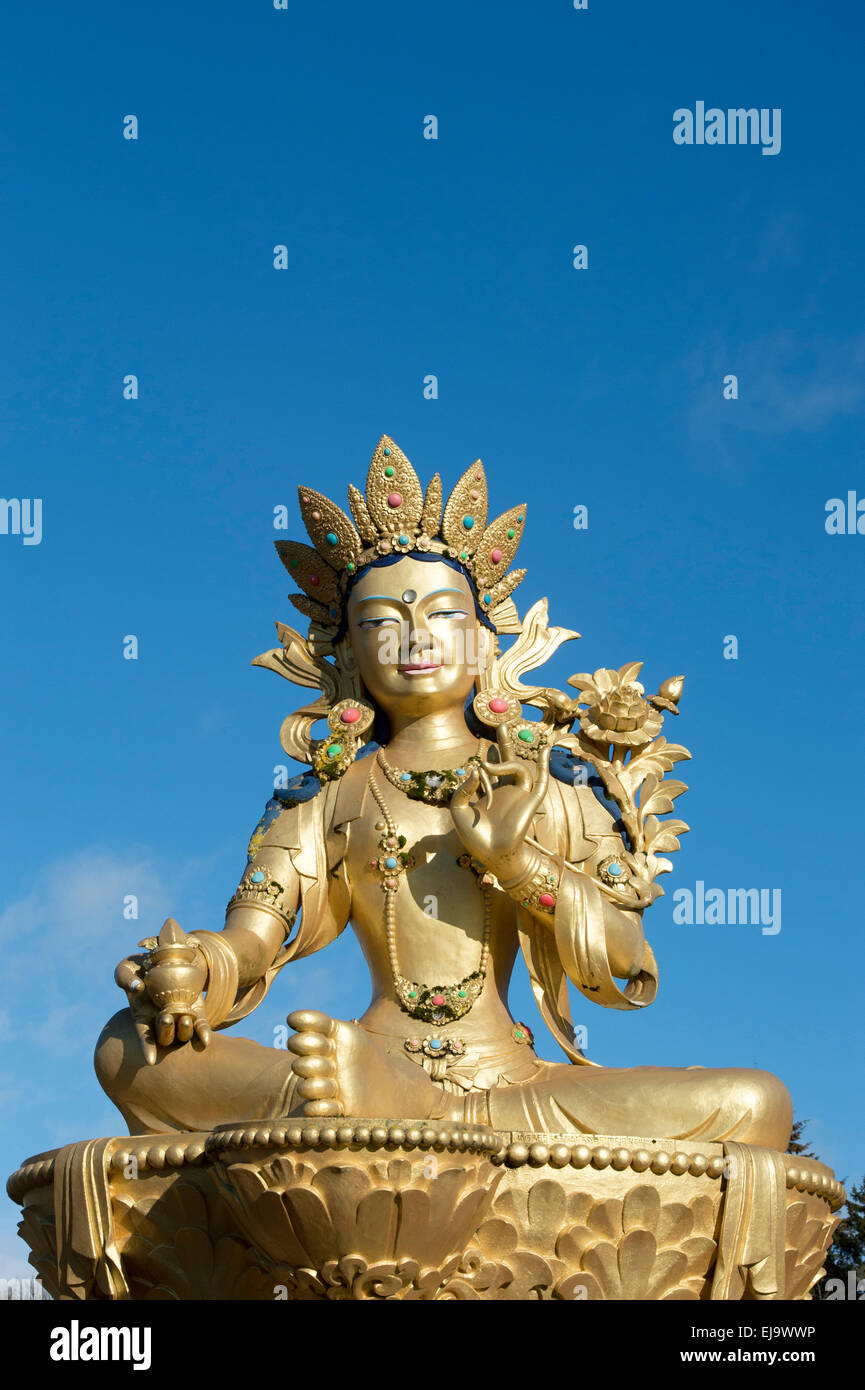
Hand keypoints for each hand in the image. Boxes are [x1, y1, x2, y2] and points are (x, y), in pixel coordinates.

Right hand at [114, 918, 210, 1064]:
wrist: (165, 956)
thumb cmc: (139, 965)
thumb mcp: (126, 968)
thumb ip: (125, 978)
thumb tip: (137, 987)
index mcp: (142, 1014)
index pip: (144, 1035)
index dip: (146, 1047)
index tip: (150, 1061)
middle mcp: (161, 1020)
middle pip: (165, 1034)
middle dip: (166, 1032)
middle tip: (166, 1018)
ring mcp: (179, 1016)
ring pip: (183, 1032)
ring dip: (184, 1031)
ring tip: (184, 1020)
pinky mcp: (194, 1010)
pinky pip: (199, 1024)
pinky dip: (202, 1032)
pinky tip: (206, 1041)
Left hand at [450, 725, 551, 880]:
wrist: (491, 855)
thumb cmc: (474, 836)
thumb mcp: (458, 809)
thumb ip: (464, 788)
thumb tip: (477, 769)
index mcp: (490, 792)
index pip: (491, 769)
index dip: (489, 759)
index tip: (482, 754)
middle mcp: (506, 791)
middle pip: (508, 760)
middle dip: (505, 743)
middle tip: (502, 724)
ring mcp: (519, 795)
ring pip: (519, 769)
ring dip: (505, 763)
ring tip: (488, 765)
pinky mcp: (530, 801)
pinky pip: (540, 781)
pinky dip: (543, 765)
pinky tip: (544, 750)